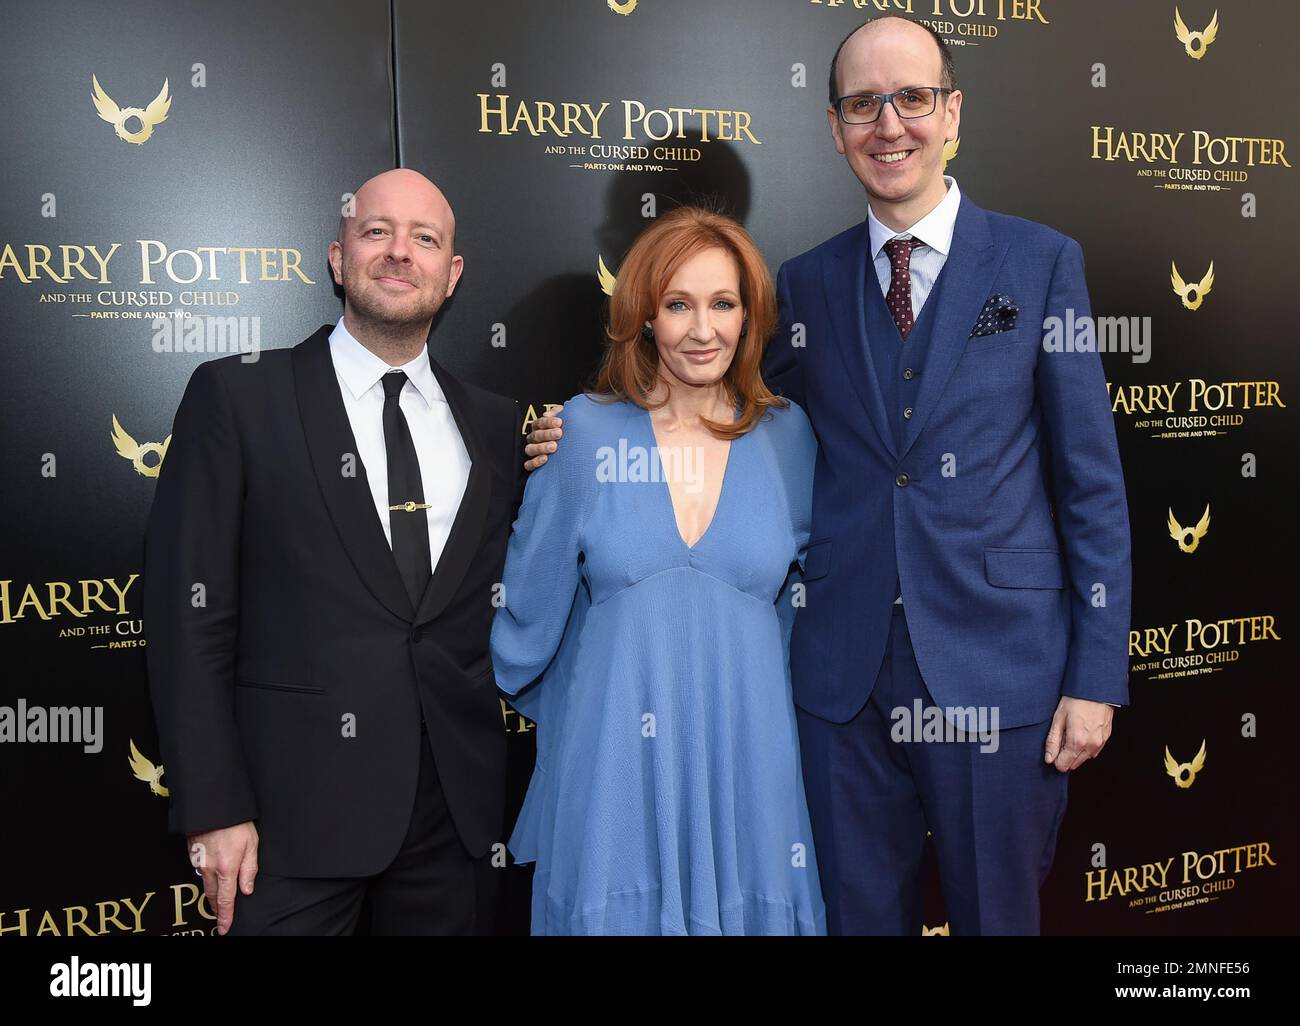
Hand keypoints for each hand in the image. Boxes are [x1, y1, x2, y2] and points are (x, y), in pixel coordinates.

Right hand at [188, 821, 258, 935]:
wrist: (212, 806)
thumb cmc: (235, 823)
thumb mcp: (251, 844)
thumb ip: (249, 869)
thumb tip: (246, 890)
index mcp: (227, 868)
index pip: (226, 900)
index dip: (226, 916)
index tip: (225, 928)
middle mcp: (210, 869)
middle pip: (213, 896)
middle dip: (218, 909)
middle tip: (222, 918)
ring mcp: (199, 862)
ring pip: (205, 885)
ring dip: (212, 895)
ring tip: (218, 902)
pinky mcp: (193, 855)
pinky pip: (200, 872)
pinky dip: (206, 879)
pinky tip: (212, 877)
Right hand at [523, 404, 564, 471]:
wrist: (577, 450)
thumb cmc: (569, 433)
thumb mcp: (566, 419)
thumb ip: (558, 412)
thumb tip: (549, 414)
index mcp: (540, 427)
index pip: (539, 423)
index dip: (548, 422)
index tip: (559, 422)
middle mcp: (535, 439)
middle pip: (536, 435)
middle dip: (547, 434)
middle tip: (559, 433)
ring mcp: (533, 451)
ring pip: (530, 449)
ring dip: (541, 447)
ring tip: (553, 447)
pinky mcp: (534, 465)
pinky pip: (528, 464)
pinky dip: (535, 462)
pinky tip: (545, 459)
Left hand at [1044, 697, 1112, 772]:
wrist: (1096, 690)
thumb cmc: (1075, 701)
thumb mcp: (1058, 719)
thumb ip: (1053, 741)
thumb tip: (1049, 759)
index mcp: (1077, 742)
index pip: (1063, 766)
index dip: (1055, 758)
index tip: (1054, 746)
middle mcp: (1091, 746)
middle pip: (1073, 765)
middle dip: (1065, 756)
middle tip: (1062, 737)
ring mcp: (1100, 743)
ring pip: (1084, 759)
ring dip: (1076, 751)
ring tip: (1072, 732)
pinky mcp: (1106, 739)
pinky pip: (1093, 751)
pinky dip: (1085, 747)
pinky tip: (1081, 732)